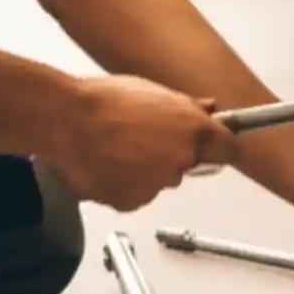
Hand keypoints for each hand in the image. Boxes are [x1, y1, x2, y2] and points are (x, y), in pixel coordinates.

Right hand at [44, 75, 236, 211]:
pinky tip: (105, 164)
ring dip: (144, 169)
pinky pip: (135, 195)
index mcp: (193, 131)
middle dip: (172, 154)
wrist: (63, 119)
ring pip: (159, 180)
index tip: (215, 146)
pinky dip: (123, 184)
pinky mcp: (131, 201)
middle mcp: (181, 160)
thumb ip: (188, 106)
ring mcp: (156, 184)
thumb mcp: (154, 92)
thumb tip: (211, 109)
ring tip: (115, 148)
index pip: (229, 150)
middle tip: (142, 137)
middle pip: (188, 164)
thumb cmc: (106, 100)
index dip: (221, 147)